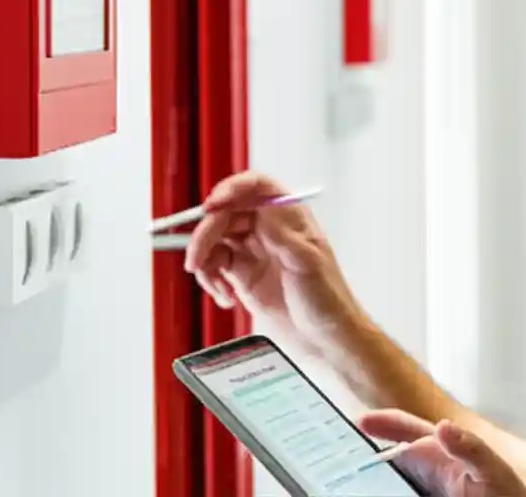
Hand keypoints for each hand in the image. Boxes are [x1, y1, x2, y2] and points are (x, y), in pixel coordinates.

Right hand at [185, 172, 366, 355]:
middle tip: (196, 258)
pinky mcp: (243, 276)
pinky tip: (225, 297)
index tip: (211, 206)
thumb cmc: (329, 300)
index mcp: (290, 219)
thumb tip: (260, 210)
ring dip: (205, 260)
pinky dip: (210, 280)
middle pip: (227, 214)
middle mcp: (269, 231)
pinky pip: (214, 266)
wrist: (325, 339)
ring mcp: (255, 253)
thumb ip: (282, 235)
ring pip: (215, 240)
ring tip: (215, 286)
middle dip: (207, 234)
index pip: (257, 187)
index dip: (231, 190)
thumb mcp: (309, 263)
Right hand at [362, 410, 525, 496]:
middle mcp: (426, 469)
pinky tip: (366, 496)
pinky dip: (380, 494)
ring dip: (369, 482)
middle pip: (386, 458)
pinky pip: (397, 494)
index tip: (360, 422)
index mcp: (440, 450)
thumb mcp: (492, 470)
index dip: (382, 422)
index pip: (404, 428)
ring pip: (386, 482)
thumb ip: (470, 448)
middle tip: (339, 460)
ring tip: (347, 484)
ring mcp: (421, 489)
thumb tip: (442, 426)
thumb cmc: (507, 495)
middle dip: (363, 456)